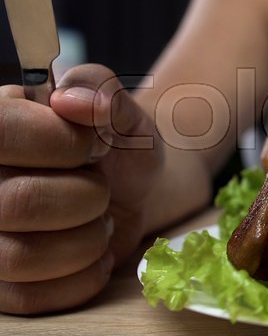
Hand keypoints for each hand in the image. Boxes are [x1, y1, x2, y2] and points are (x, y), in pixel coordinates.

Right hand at [0, 64, 162, 313]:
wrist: (134, 190)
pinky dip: (84, 276)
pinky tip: (98, 253)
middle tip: (102, 188)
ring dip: (86, 240)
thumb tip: (71, 100)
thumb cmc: (120, 145)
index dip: (61, 142)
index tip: (95, 145)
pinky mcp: (1, 284)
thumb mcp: (124, 111)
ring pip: (21, 258)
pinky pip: (31, 297)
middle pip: (16, 202)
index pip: (2, 131)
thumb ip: (103, 91)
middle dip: (86, 197)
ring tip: (100, 220)